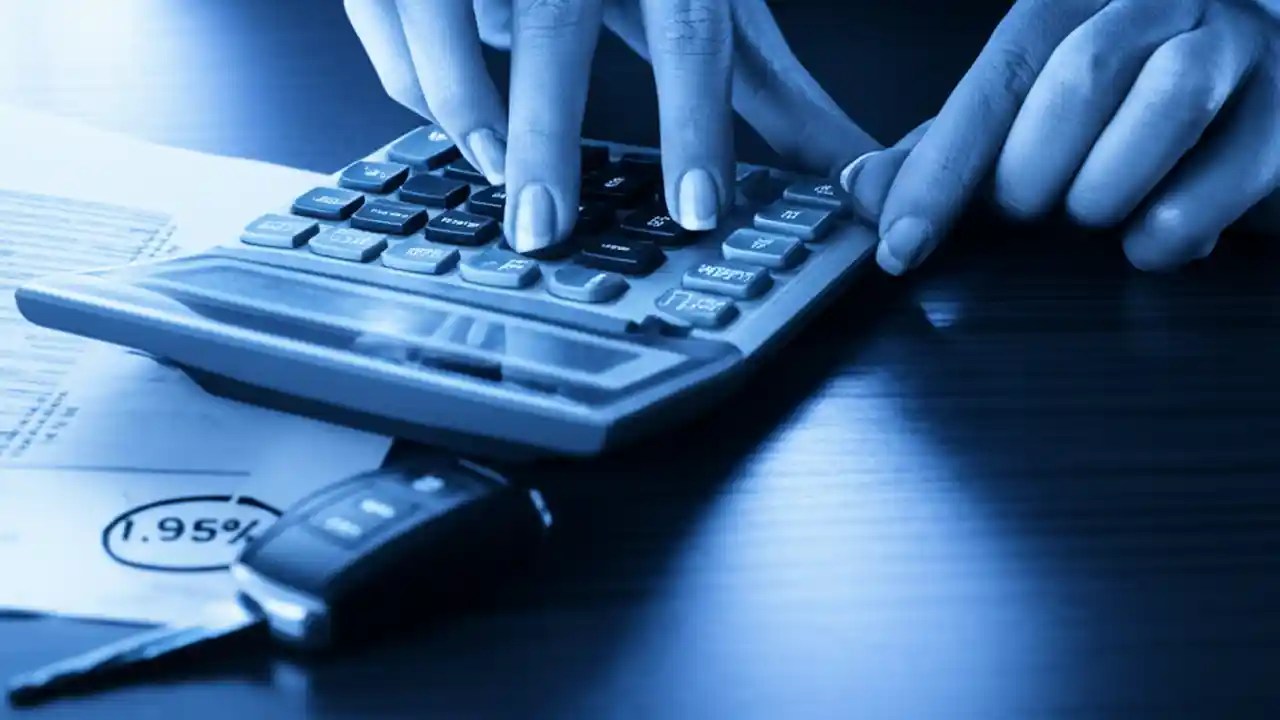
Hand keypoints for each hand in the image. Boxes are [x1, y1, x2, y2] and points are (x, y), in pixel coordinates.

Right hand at [346, 0, 877, 253]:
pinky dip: (409, 72)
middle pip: (553, 25)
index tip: (697, 207)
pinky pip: (382, 11)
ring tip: (490, 168)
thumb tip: (852, 177)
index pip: (692, 27)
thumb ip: (774, 90)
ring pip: (444, 14)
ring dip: (461, 103)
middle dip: (545, 138)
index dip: (694, 120)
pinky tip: (444, 109)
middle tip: (544, 230)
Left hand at [844, 0, 1279, 273]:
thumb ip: (944, 152)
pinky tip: (1152, 237)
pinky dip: (1168, 233)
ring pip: (1162, 111)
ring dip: (1102, 194)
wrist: (1250, 106)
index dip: (942, 167)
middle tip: (1027, 212)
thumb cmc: (1116, 115)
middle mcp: (1163, 0)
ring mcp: (1241, 45)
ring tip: (1092, 214)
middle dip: (1029, 179)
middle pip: (1075, 83)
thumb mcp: (1021, 124)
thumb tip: (859, 189)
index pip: (998, 74)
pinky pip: (1226, 177)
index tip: (901, 243)